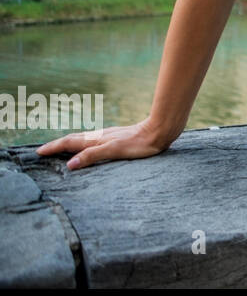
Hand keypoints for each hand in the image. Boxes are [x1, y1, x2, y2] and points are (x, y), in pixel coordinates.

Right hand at [35, 119, 173, 170]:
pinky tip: (88, 146)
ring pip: (83, 138)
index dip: (53, 147)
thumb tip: (69, 164)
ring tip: (59, 148)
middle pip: (73, 139)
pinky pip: (93, 140)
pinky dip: (83, 143)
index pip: (69, 143)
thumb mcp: (114, 151)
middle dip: (56, 145)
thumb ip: (92, 156)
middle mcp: (99, 136)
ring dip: (68, 143)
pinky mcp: (116, 137)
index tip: (38, 152)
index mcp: (96, 139)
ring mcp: (108, 135)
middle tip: (43, 150)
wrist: (159, 131)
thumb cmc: (139, 144)